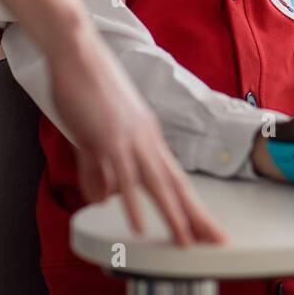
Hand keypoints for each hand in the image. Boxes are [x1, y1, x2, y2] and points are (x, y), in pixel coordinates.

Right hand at [49, 23, 226, 246]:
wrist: (78, 50)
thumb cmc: (86, 85)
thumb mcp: (95, 132)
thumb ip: (99, 167)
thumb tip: (103, 196)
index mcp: (148, 135)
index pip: (176, 178)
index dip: (192, 204)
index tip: (206, 228)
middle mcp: (146, 138)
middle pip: (176, 185)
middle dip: (196, 217)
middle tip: (215, 242)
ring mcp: (128, 138)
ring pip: (156, 184)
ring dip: (172, 217)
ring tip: (184, 244)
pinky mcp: (106, 136)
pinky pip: (122, 175)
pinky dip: (131, 203)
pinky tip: (138, 224)